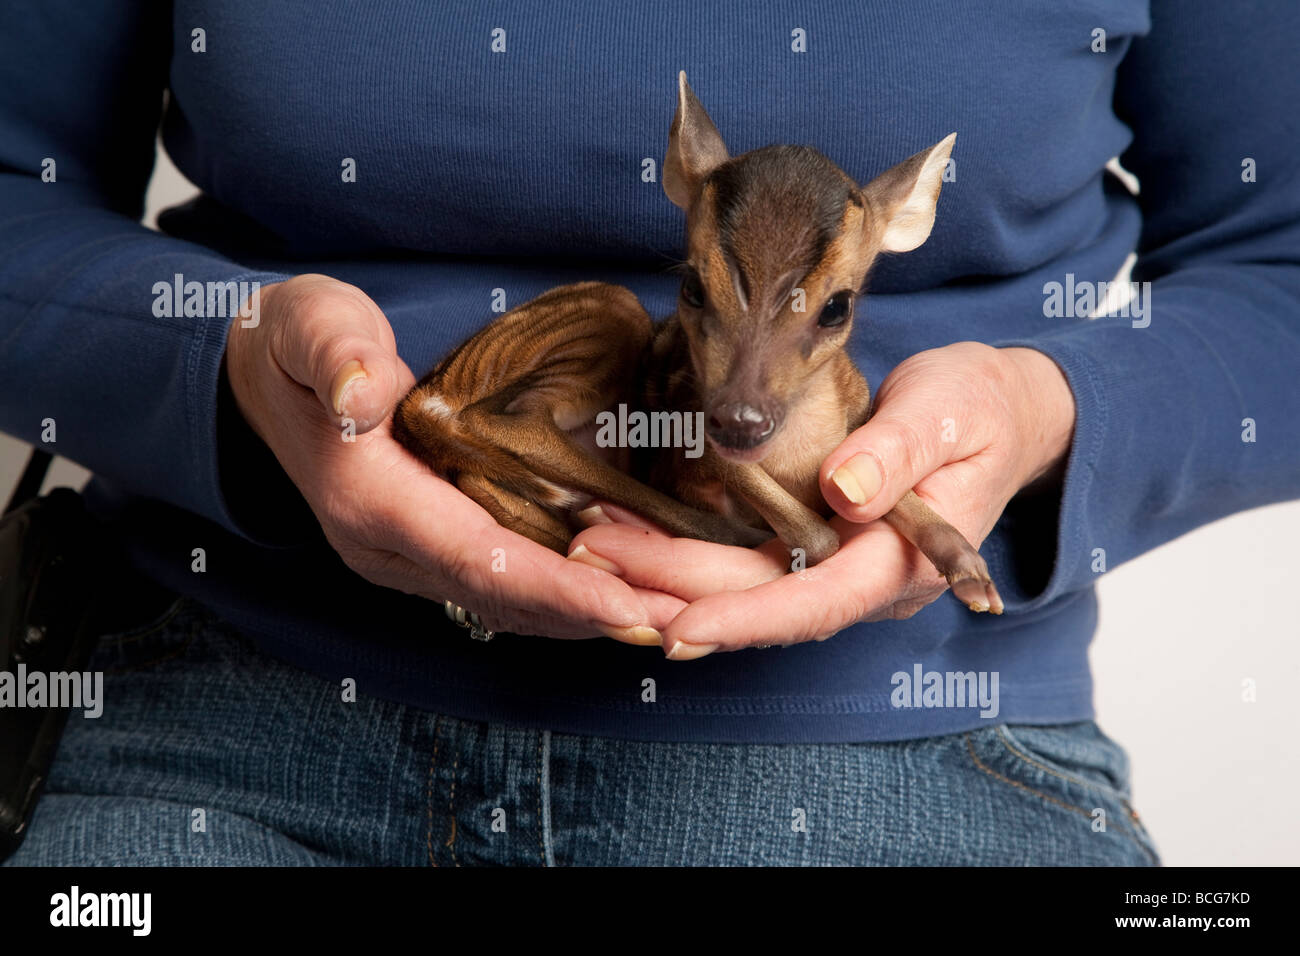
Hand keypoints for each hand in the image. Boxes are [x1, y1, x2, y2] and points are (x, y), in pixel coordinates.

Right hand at [225, 274, 674, 642]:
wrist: (261, 379)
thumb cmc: (297, 343)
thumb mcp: (308, 326)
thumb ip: (333, 354)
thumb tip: (362, 392)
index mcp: (369, 499)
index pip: (478, 557)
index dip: (558, 588)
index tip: (632, 607)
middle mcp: (387, 548)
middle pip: (504, 598)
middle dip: (594, 617)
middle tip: (682, 627)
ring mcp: (405, 557)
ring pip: (505, 605)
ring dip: (586, 620)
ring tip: (668, 621)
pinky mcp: (426, 549)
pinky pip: (500, 588)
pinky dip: (560, 600)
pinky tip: (615, 595)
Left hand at [567, 342, 1074, 657]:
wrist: (995, 410)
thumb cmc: (978, 406)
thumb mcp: (949, 412)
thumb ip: (899, 452)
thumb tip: (844, 493)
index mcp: (903, 562)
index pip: (816, 603)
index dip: (746, 618)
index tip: (677, 628)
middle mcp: (860, 577)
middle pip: (759, 598)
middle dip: (672, 591)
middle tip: (592, 566)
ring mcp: (833, 562)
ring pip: (740, 582)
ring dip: (664, 572)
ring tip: (592, 549)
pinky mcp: (809, 538)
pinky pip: (740, 553)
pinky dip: (684, 546)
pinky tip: (632, 531)